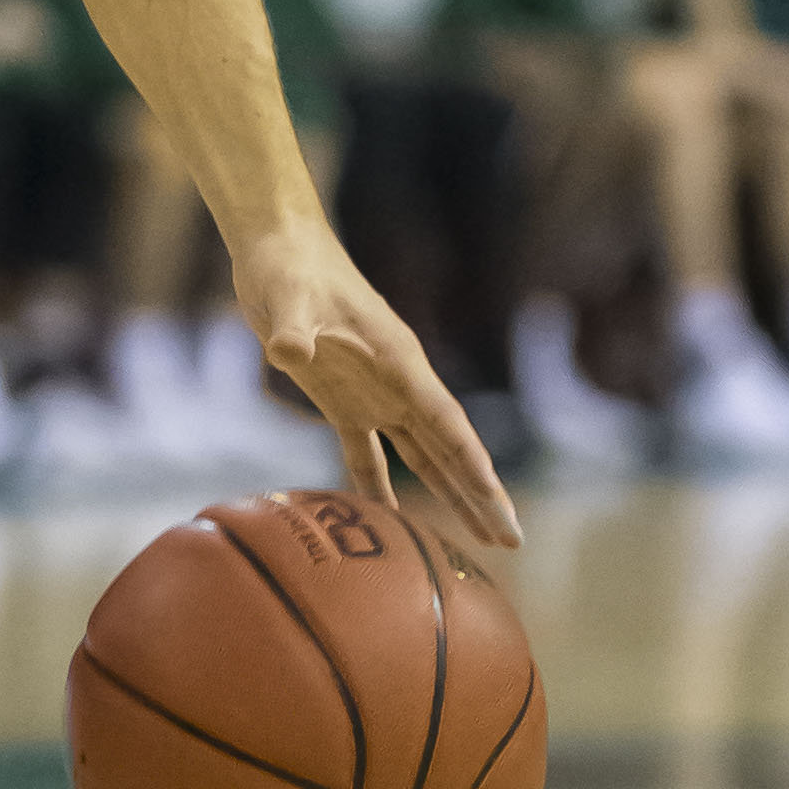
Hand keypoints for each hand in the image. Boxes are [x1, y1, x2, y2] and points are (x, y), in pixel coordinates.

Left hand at [232, 216, 520, 558]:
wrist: (277, 247)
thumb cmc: (290, 266)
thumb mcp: (289, 297)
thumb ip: (293, 327)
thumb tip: (286, 351)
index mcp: (399, 361)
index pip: (447, 423)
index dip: (472, 464)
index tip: (497, 502)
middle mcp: (397, 382)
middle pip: (449, 448)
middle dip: (479, 494)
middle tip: (512, 541)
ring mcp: (373, 392)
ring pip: (421, 455)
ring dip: (449, 495)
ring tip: (481, 538)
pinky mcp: (340, 399)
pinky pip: (367, 454)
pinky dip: (378, 487)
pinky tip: (392, 523)